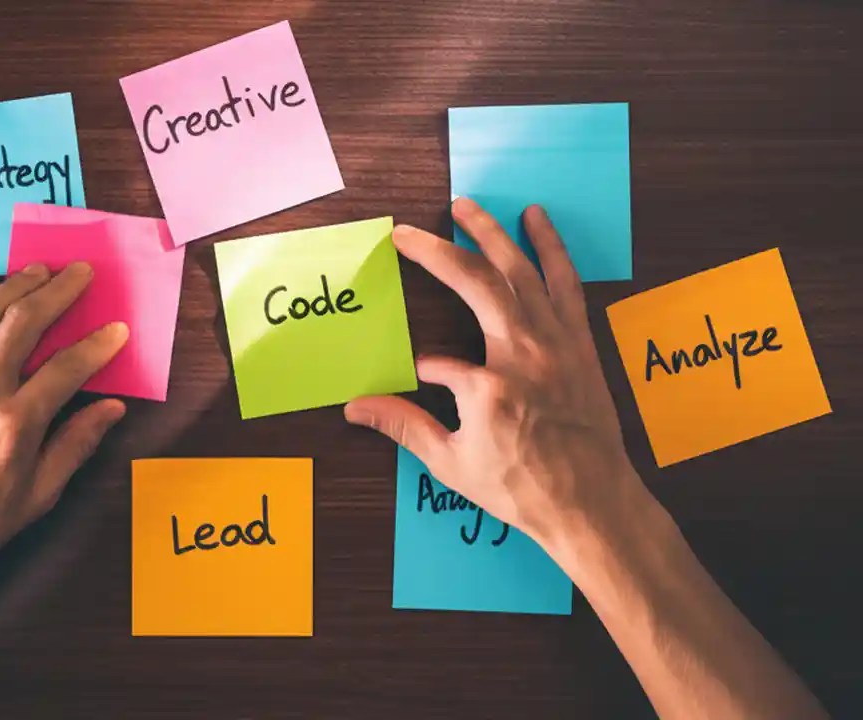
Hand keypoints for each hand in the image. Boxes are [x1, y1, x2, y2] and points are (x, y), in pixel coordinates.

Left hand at [0, 263, 128, 579]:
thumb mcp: (37, 497)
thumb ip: (75, 446)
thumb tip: (112, 407)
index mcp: (14, 427)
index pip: (67, 369)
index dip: (97, 345)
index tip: (116, 328)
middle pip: (23, 324)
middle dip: (57, 291)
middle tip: (80, 272)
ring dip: (12, 285)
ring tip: (37, 270)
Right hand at [345, 198, 638, 547]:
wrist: (593, 503)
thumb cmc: (523, 489)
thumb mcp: (452, 464)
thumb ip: (404, 426)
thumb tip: (356, 407)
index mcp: (490, 388)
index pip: (438, 364)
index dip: (424, 370)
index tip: (419, 380)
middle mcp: (526, 354)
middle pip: (479, 283)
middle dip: (441, 250)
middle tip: (410, 231)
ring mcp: (557, 344)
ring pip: (522, 272)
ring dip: (492, 234)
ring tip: (467, 206)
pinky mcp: (580, 342)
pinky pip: (565, 283)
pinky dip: (551, 248)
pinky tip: (536, 221)